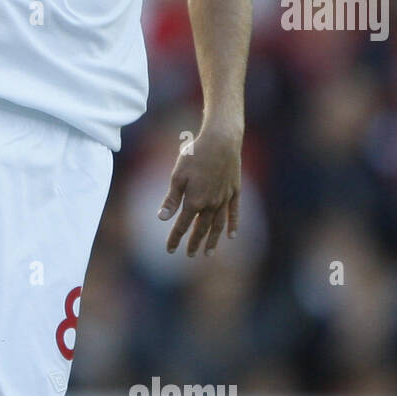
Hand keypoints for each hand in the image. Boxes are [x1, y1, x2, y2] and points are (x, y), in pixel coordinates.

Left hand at [157, 125, 241, 255]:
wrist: (222, 140)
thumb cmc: (196, 155)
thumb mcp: (177, 176)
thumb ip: (171, 199)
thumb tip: (162, 219)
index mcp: (194, 201)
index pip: (182, 226)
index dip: (175, 239)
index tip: (170, 251)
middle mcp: (211, 204)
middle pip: (201, 229)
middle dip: (194, 243)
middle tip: (190, 255)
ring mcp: (225, 198)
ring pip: (218, 225)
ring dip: (213, 240)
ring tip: (209, 252)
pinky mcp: (235, 191)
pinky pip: (234, 212)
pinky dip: (233, 225)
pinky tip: (231, 235)